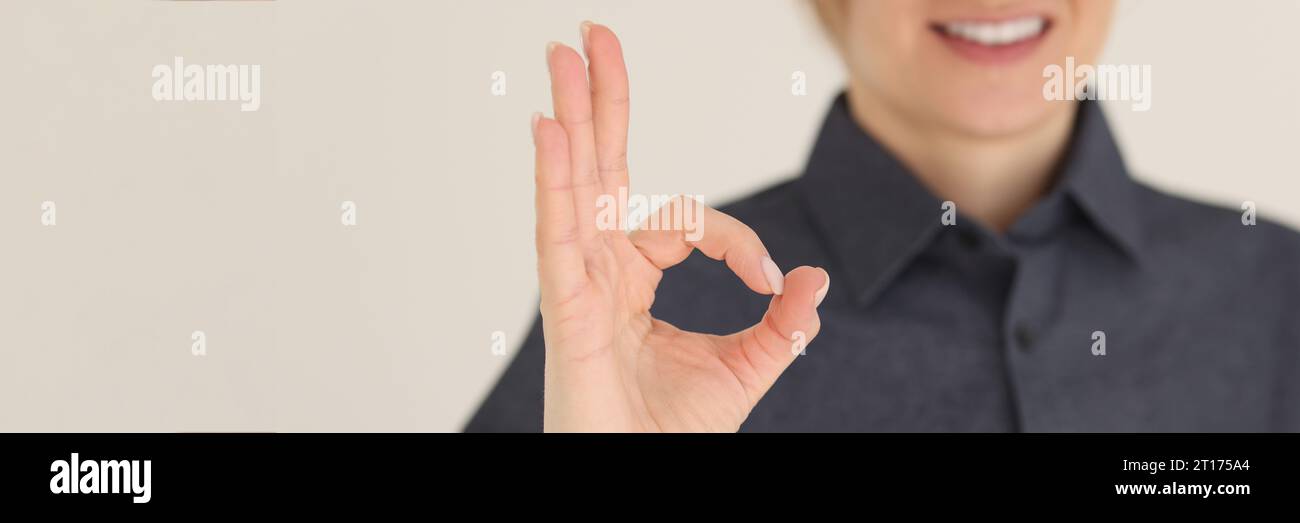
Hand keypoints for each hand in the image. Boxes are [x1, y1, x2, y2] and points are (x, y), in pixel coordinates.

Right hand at [533, 22, 830, 431]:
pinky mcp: (566, 305)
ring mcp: (580, 281)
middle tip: (588, 36)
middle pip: (603, 168)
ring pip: (576, 183)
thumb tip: (815, 280)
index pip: (688, 221)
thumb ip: (780, 325)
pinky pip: (560, 231)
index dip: (738, 241)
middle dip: (601, 102)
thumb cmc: (669, 432)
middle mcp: (602, 267)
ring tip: (565, 54)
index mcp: (637, 276)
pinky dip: (553, 180)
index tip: (773, 287)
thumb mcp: (744, 370)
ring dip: (573, 115)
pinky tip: (549, 128)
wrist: (636, 477)